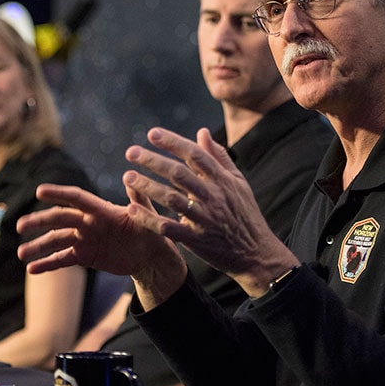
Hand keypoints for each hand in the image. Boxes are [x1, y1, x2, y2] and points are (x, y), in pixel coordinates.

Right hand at [17, 184, 186, 307]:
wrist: (150, 255)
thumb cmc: (151, 231)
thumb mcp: (148, 216)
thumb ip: (138, 200)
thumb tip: (134, 180)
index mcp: (101, 209)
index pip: (77, 199)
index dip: (59, 195)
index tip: (40, 191)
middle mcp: (88, 222)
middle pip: (60, 219)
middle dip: (40, 221)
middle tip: (20, 225)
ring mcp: (83, 239)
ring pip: (56, 241)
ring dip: (38, 246)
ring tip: (21, 253)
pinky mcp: (84, 255)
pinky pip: (62, 259)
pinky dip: (48, 264)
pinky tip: (32, 269)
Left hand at [123, 127, 297, 295]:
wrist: (257, 253)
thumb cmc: (245, 214)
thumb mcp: (238, 183)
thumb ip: (218, 157)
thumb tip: (202, 132)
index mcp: (223, 180)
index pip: (195, 155)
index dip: (174, 142)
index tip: (152, 134)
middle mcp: (214, 197)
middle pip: (179, 174)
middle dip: (154, 161)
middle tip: (131, 152)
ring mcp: (205, 219)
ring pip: (172, 199)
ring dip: (148, 187)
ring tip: (127, 177)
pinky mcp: (197, 240)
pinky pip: (169, 228)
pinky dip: (150, 218)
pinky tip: (132, 209)